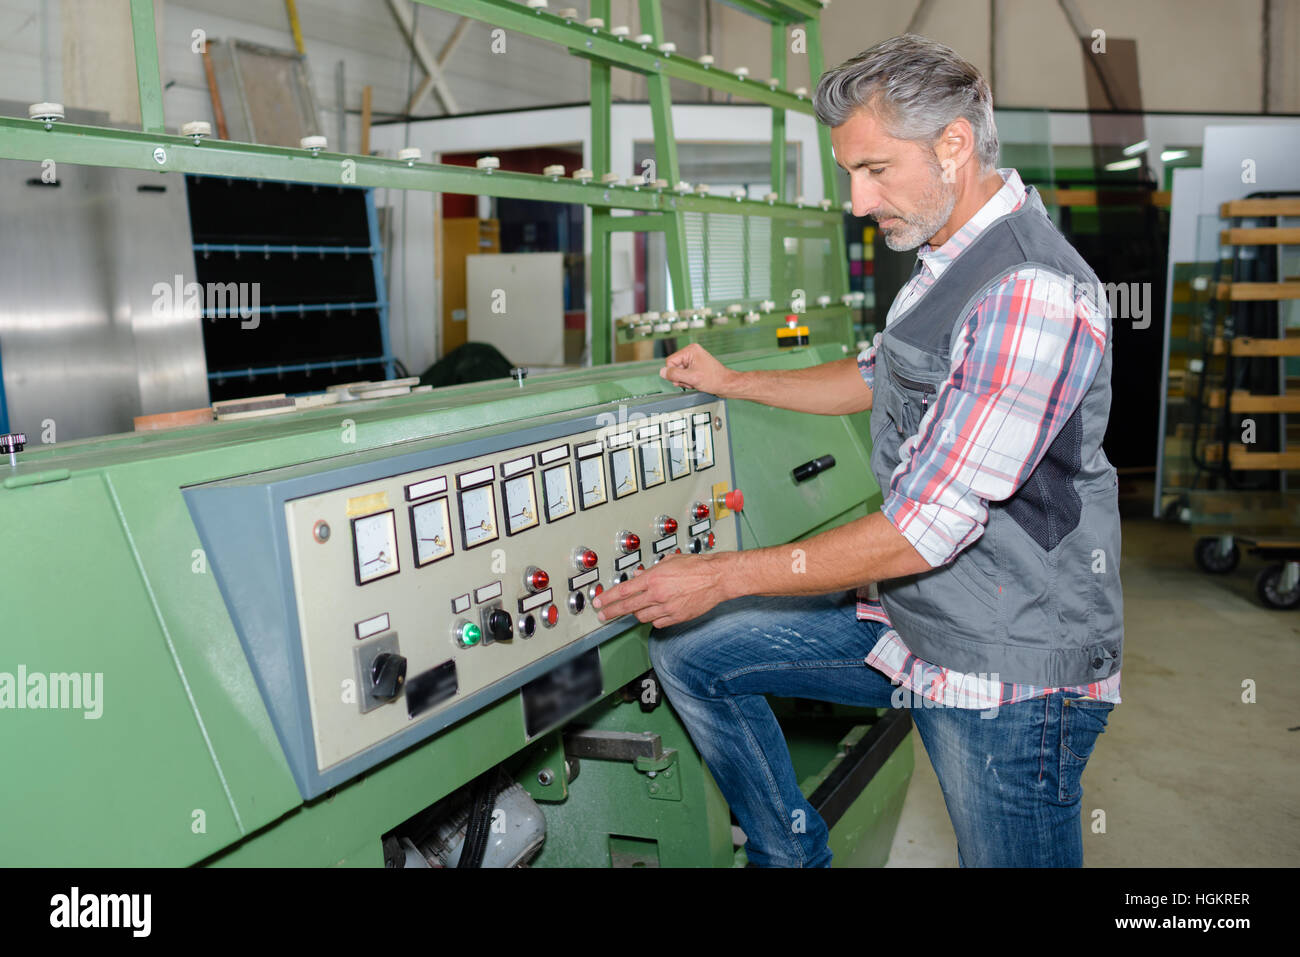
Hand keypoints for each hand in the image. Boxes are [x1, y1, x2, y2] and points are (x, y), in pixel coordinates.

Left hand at [592, 553, 730, 628]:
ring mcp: (667, 608)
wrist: (717, 578)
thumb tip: (638, 575)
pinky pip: (658, 623)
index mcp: (653, 578)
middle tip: (602, 616)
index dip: (607, 598)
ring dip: (635, 613)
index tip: (599, 603)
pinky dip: (653, 619)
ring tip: (634, 609)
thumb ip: (651, 570)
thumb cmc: (697, 566)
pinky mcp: (676, 617)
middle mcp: (657, 594)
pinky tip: (654, 613)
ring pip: (641, 616)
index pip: (623, 591)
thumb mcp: (669, 561)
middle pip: (627, 607)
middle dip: (611, 612)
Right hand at [660, 344, 736, 395]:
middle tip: (691, 381)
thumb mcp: (691, 378)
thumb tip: (662, 372)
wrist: (726, 384)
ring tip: (695, 382)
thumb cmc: (714, 379)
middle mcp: (692, 352)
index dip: (674, 373)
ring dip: (685, 380)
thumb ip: (675, 374)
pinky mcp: (696, 366)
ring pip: (679, 372)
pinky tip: (696, 383)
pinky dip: (688, 381)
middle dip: (681, 377)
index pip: (670, 362)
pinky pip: (685, 374)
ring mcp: (694, 359)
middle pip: (674, 367)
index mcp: (691, 350)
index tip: (684, 379)